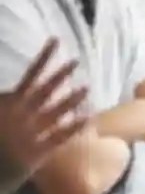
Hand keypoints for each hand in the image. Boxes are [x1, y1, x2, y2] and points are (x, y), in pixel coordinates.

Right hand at [0, 38, 87, 173]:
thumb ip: (3, 99)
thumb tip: (13, 87)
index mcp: (9, 103)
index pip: (31, 74)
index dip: (45, 57)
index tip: (56, 41)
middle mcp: (21, 115)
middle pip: (46, 90)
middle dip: (62, 75)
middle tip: (76, 61)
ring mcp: (30, 133)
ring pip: (56, 112)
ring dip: (72, 99)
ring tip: (87, 88)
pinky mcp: (36, 153)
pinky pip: (59, 137)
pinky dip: (74, 128)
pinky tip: (88, 119)